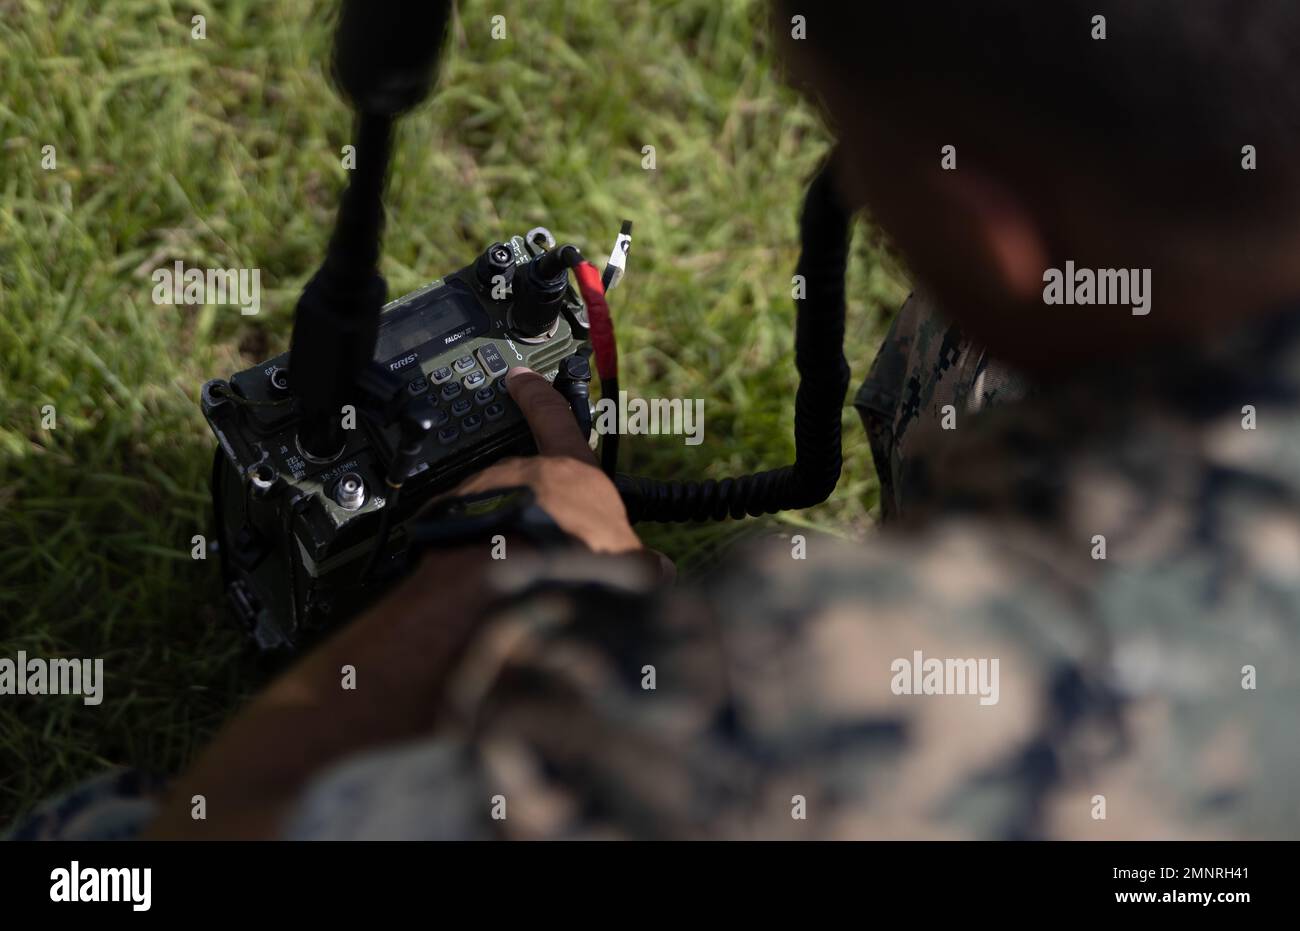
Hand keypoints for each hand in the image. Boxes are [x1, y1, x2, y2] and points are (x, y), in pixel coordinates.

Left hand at [438, 366, 640, 553]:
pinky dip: (474, 541)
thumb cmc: (577, 553)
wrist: (519, 573)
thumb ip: (636, 558)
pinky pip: (464, 525)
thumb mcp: (623, 556)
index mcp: (570, 468)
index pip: (553, 416)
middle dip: (529, 503)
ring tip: (513, 561)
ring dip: (500, 525)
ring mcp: (483, 490)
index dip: (538, 394)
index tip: (520, 376)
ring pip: (491, 503)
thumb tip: (657, 569)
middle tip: (538, 535)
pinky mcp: (452, 517)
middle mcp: (522, 470)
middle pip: (523, 478)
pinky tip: (484, 566)